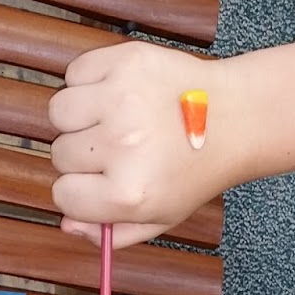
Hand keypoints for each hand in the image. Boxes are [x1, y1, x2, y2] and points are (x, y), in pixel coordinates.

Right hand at [49, 43, 237, 248]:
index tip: (100, 182)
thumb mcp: (160, 217)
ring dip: (78, 117)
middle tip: (118, 150)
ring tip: (112, 120)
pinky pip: (74, 73)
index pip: (63, 195)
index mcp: (128, 193)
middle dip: (82, 155)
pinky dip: (87, 82)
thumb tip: (67, 225)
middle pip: (59, 153)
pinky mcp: (125, 61)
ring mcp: (122, 100)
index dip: (79, 191)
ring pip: (59, 112)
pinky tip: (116, 93)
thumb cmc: (195, 170)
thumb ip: (111, 233)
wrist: (235, 118)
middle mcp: (122, 146)